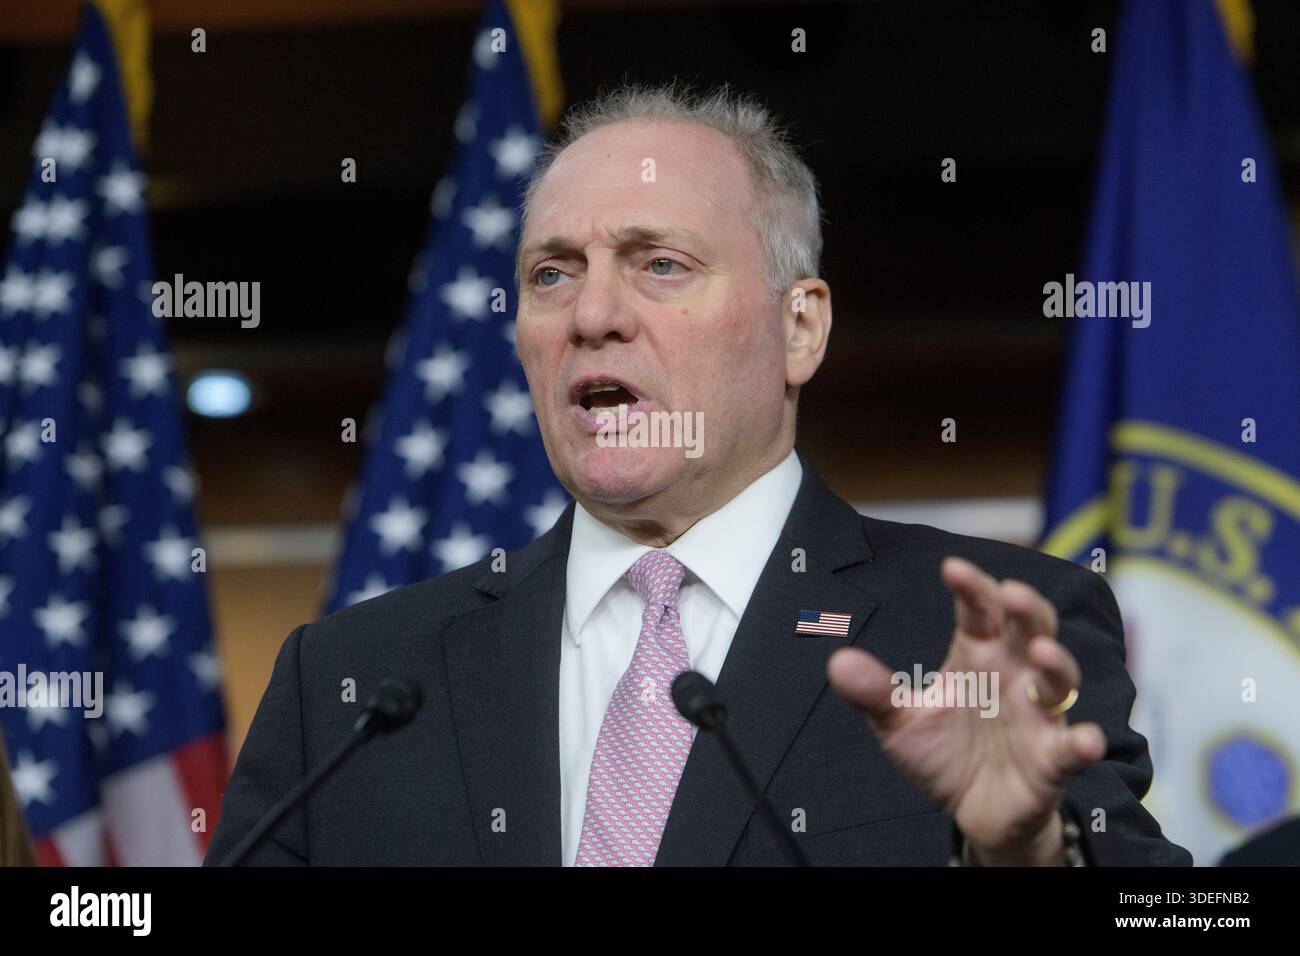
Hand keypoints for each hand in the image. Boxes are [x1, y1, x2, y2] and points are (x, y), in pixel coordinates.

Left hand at [827, 556, 1106, 864]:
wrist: (972, 811)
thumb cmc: (944, 752)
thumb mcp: (899, 723)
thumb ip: (874, 692)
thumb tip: (837, 663)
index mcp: (978, 655)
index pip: (979, 611)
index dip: (970, 587)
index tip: (951, 568)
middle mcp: (1014, 675)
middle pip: (1031, 628)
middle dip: (1026, 608)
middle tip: (1011, 592)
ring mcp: (1038, 715)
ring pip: (1058, 678)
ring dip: (1055, 662)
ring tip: (1040, 651)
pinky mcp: (1052, 759)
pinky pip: (1072, 748)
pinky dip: (1082, 743)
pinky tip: (1083, 740)